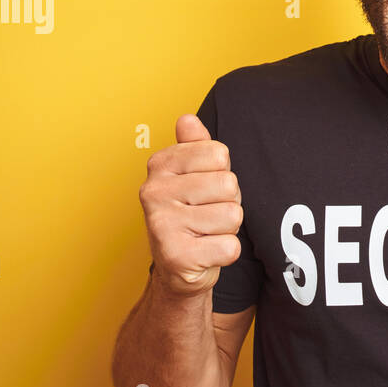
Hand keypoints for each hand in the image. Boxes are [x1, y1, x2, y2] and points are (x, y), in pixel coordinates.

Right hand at [139, 114, 243, 296]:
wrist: (177, 267)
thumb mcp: (191, 176)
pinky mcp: (177, 256)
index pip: (218, 154)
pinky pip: (230, 247)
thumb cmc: (190, 215)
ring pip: (232, 216)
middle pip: (228, 184)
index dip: (222, 174)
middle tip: (207, 215)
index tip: (205, 189)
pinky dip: (225, 253)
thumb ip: (193, 145)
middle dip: (228, 202)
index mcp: (160, 165)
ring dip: (227, 229)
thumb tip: (187, 119)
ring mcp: (162, 224)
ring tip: (206, 233)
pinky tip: (206, 252)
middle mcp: (155, 192)